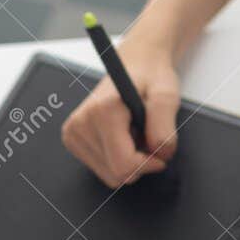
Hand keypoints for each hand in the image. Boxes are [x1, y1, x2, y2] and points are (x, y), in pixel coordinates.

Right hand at [61, 37, 181, 187]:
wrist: (136, 64)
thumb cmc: (150, 76)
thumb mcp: (166, 95)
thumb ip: (165, 127)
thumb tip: (160, 154)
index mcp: (103, 110)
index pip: (123, 164)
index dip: (149, 164)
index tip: (160, 153)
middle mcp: (82, 121)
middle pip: (116, 174)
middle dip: (139, 163)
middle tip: (146, 136)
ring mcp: (73, 131)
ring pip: (109, 175)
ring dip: (129, 160)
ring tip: (134, 133)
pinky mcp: (72, 138)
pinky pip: (102, 168)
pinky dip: (117, 158)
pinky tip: (123, 137)